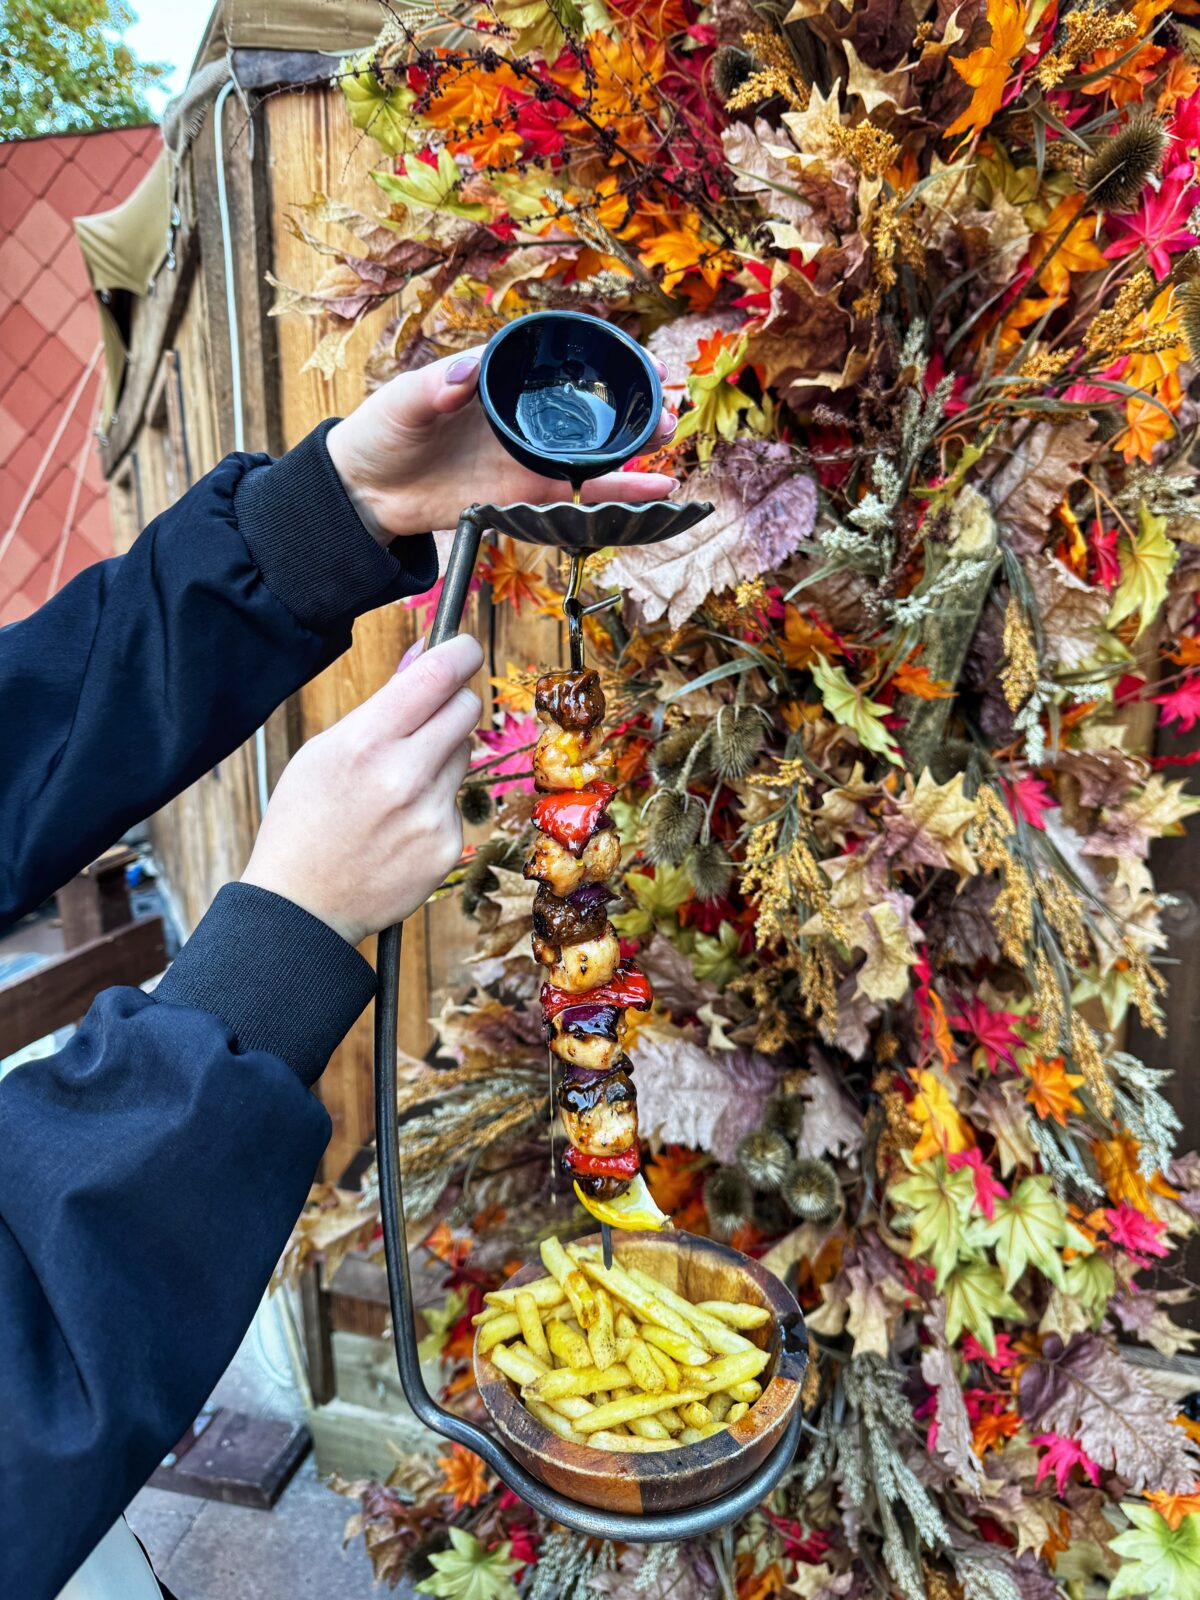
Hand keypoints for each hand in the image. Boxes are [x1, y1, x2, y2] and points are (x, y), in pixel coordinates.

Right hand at [241, 636, 483, 944]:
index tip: (464, 648)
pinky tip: (398, 826)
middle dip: (452, 704)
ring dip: (440, 758)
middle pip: (466, 709)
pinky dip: (435, 805)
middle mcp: (405, 776)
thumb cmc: (304, 821)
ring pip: (462, 755)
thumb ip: (383, 702)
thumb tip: (428, 653)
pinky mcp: (446, 846)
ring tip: (394, 787)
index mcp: (366, 742)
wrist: (301, 907)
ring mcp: (431, 814)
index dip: (461, 651)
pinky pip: (456, 803)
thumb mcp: (324, 750)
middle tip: (427, 718)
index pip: (439, 675)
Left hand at [326, 345, 678, 541]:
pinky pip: (579, 497)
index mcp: (501, 383)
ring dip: (634, 448)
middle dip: (632, 405)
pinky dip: (617, 496)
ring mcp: (529, 458)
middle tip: (667, 405)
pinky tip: (654, 492)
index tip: (639, 358)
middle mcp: (523, 418)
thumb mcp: (403, 401)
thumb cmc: (383, 433)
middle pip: (588, 409)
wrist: (367, 493)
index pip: (560, 364)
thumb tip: (466, 370)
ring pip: (594, 452)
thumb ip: (434, 386)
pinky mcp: (528, 497)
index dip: (602, 360)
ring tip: (668, 440)